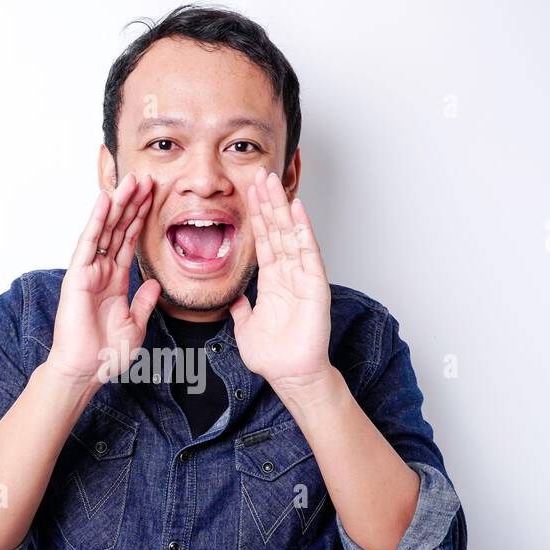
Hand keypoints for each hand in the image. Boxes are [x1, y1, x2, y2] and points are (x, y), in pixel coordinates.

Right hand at [47, 173, 160, 389]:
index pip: (129, 240)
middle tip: (147, 178)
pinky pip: (89, 243)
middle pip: (119, 228)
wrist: (86, 370)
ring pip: (105, 230)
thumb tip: (155, 284)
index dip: (141, 217)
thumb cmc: (106, 353)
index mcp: (115, 280)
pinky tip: (106, 201)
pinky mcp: (78, 276)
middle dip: (133, 203)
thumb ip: (144, 302)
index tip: (154, 196)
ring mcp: (88, 271)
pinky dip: (97, 221)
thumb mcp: (136, 325)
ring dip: (118, 204)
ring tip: (131, 181)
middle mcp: (101, 270)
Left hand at [229, 169, 333, 397]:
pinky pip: (308, 251)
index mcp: (272, 282)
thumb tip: (234, 302)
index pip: (263, 240)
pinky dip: (302, 229)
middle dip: (267, 202)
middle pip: (276, 229)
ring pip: (290, 234)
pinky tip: (296, 209)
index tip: (248, 192)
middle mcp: (288, 274)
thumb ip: (241, 312)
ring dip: (281, 207)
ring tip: (272, 181)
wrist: (290, 375)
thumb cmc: (273, 356)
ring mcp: (303, 276)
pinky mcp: (315, 284)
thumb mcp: (246, 329)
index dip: (256, 216)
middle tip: (259, 174)